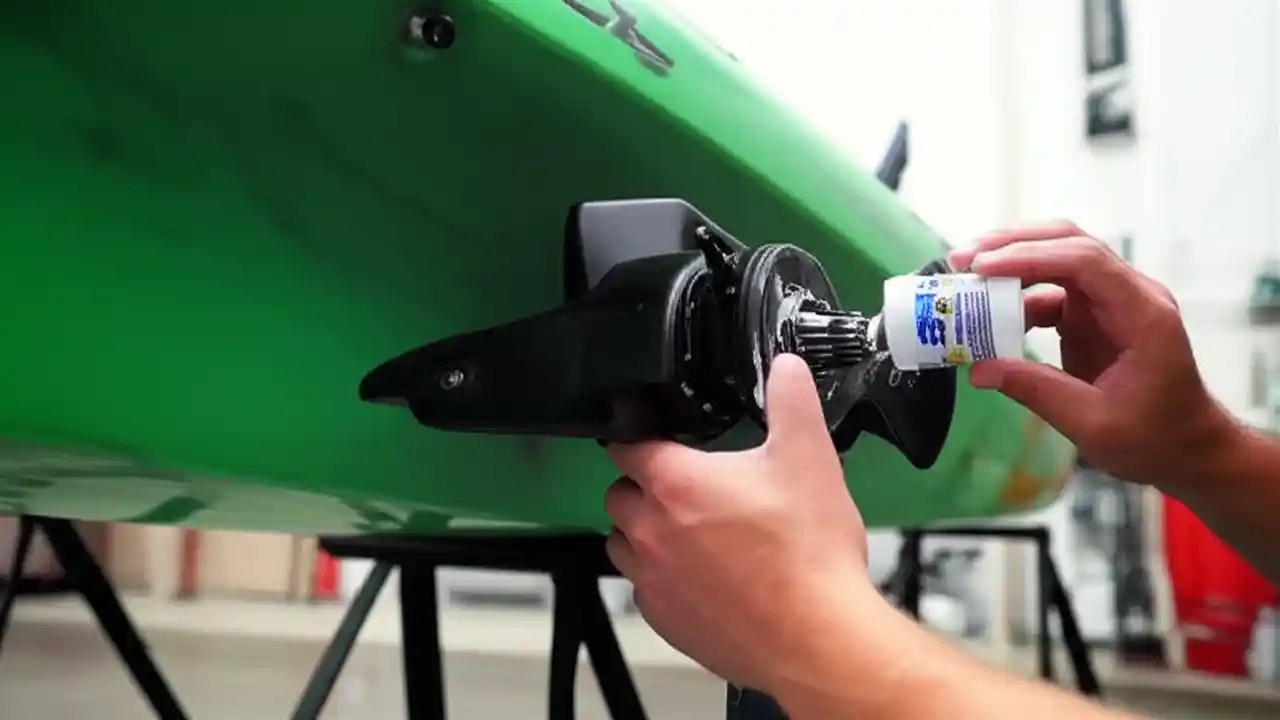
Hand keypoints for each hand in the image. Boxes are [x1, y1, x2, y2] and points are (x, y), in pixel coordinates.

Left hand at [603, 354, 877, 696]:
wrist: (817, 636)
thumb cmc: (808, 554)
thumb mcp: (809, 457)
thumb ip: (791, 402)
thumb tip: (785, 368)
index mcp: (675, 483)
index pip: (625, 445)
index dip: (640, 437)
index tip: (657, 440)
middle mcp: (650, 530)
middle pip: (619, 494)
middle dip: (644, 487)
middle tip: (689, 490)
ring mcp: (652, 579)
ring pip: (622, 544)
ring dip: (644, 533)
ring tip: (691, 534)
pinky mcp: (663, 619)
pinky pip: (643, 589)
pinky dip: (660, 579)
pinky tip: (702, 577)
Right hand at [950, 222, 1239, 488]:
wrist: (1187, 448)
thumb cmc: (1155, 438)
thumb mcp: (1093, 423)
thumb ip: (1037, 390)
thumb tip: (977, 369)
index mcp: (1142, 314)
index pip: (1085, 261)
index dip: (1030, 257)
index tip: (982, 268)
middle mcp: (1129, 295)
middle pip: (1070, 243)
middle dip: (1013, 244)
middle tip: (962, 259)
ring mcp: (1111, 302)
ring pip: (1058, 258)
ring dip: (1011, 262)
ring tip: (965, 275)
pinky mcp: (1094, 315)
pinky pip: (1052, 290)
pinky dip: (1017, 295)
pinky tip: (987, 312)